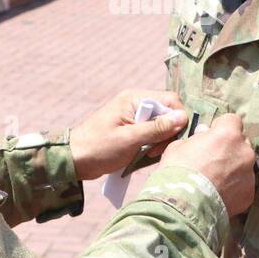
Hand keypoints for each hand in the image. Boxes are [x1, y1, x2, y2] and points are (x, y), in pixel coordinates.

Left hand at [69, 90, 188, 180]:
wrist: (75, 159)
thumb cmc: (99, 147)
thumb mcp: (130, 139)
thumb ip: (158, 127)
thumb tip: (183, 117)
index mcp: (134, 98)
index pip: (170, 100)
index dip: (177, 119)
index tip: (172, 138)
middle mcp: (135, 103)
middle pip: (167, 112)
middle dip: (168, 132)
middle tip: (156, 150)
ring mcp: (133, 116)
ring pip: (160, 124)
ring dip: (160, 140)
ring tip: (149, 154)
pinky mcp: (131, 128)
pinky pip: (151, 133)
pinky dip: (152, 143)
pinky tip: (145, 154)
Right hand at [160, 113, 255, 218]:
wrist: (184, 206)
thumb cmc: (178, 171)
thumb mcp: (179, 146)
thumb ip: (197, 137)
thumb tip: (204, 133)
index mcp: (228, 134)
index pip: (232, 120)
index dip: (221, 127)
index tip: (211, 136)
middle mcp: (244, 151)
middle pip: (241, 143)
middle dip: (229, 148)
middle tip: (213, 160)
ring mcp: (249, 173)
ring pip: (244, 165)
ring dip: (233, 168)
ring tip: (216, 181)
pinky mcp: (250, 194)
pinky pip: (243, 185)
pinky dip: (235, 188)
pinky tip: (219, 194)